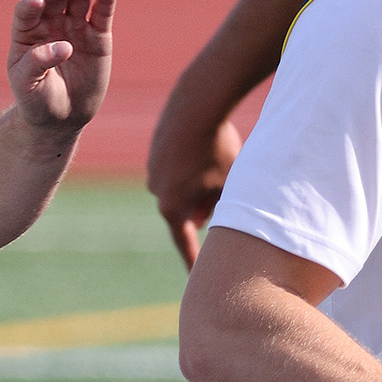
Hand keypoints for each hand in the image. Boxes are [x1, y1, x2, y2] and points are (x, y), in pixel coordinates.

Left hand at [9, 0, 115, 135]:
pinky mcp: (98, 36)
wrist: (62, 116)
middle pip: (53, 0)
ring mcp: (75, 28)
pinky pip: (102, 14)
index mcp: (26, 33)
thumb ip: (38, 63)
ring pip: (78, 0)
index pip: (26, 12)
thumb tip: (65, 46)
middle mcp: (50, 25)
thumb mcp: (28, 85)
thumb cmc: (37, 100)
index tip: (36, 4)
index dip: (30, 6)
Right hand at [150, 116, 243, 267]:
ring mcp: (152, 170)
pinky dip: (192, 165)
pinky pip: (177, 167)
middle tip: (225, 190)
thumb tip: (203, 219)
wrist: (198, 103)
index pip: (185, 242)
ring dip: (200, 185)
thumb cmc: (218, 148)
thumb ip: (219, 210)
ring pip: (182, 188)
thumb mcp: (229, 185)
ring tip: (218, 163)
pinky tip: (206, 148)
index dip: (194, 260)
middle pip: (186, 211)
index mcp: (172, 207)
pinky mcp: (155, 150)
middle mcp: (156, 191)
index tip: (197, 278)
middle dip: (206, 207)